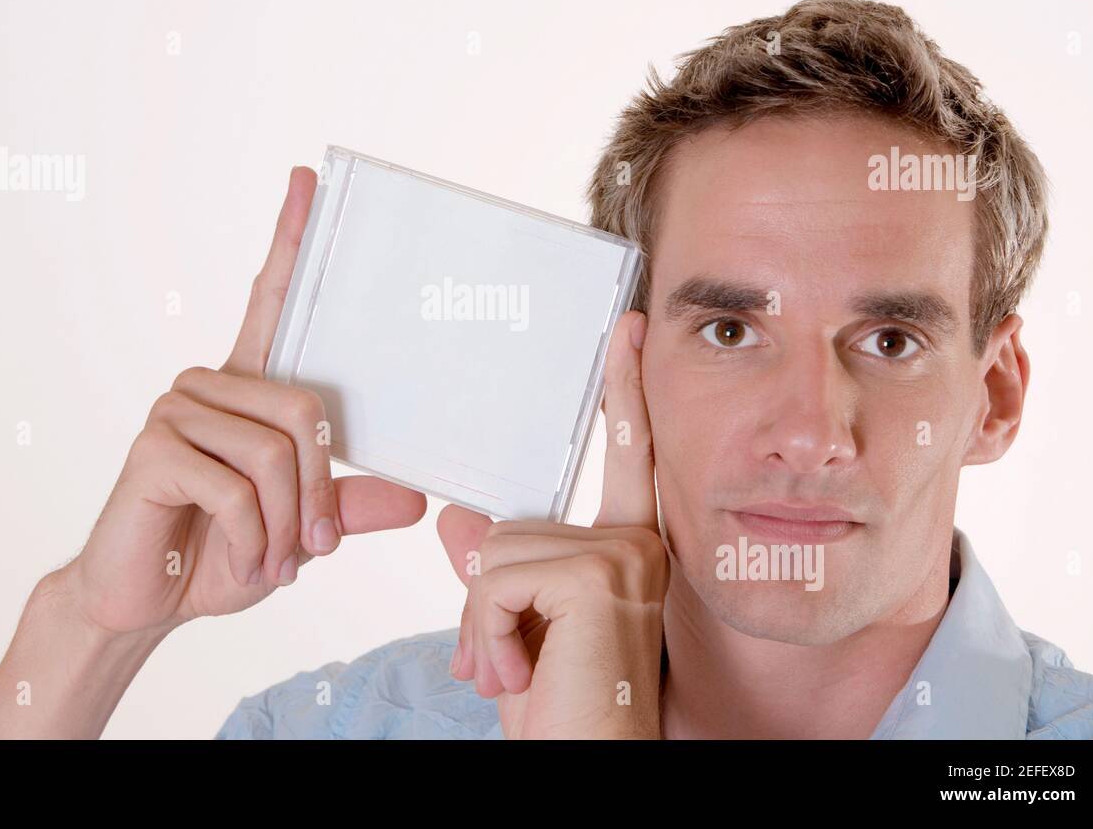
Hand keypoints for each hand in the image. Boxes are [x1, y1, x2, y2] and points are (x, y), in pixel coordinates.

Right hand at [66, 166, 427, 634]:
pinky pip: (237, 488)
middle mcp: (210, 385)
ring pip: (275, 453)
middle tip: (311, 550)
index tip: (308, 179)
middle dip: (319, 495)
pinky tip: (244, 561)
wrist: (146, 602)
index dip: (290, 240)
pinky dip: (256, 539)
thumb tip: (416, 497)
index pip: (271, 301)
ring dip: (287, 526)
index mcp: (245, 389)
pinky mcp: (155, 446)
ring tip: (272, 561)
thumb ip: (348, 507)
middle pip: (304, 411)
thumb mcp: (298, 532)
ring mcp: (177, 409)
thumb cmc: (220, 552)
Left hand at [438, 310, 669, 738]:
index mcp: (627, 550)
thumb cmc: (561, 714)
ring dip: (482, 622)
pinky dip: (483, 633)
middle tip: (507, 661)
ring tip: (517, 672)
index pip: (624, 456)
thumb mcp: (516, 634)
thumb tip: (455, 519)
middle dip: (486, 599)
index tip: (631, 327)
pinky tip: (516, 673)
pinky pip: (492, 578)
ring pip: (495, 552)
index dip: (625, 391)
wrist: (586, 765)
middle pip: (511, 527)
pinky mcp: (597, 573)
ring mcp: (623, 555)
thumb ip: (494, 573)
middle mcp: (637, 545)